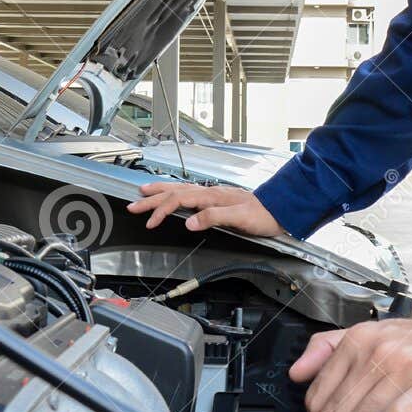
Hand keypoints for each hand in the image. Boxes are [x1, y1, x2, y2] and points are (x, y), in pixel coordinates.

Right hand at [125, 182, 285, 235]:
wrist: (278, 210)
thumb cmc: (261, 215)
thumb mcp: (239, 218)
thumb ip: (213, 217)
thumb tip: (189, 222)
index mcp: (210, 196)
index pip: (178, 200)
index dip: (161, 210)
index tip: (150, 222)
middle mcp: (209, 192)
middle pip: (173, 191)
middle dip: (152, 198)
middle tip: (134, 204)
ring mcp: (212, 194)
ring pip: (179, 189)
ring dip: (160, 191)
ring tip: (144, 192)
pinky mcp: (215, 198)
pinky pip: (188, 192)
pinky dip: (174, 193)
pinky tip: (172, 195)